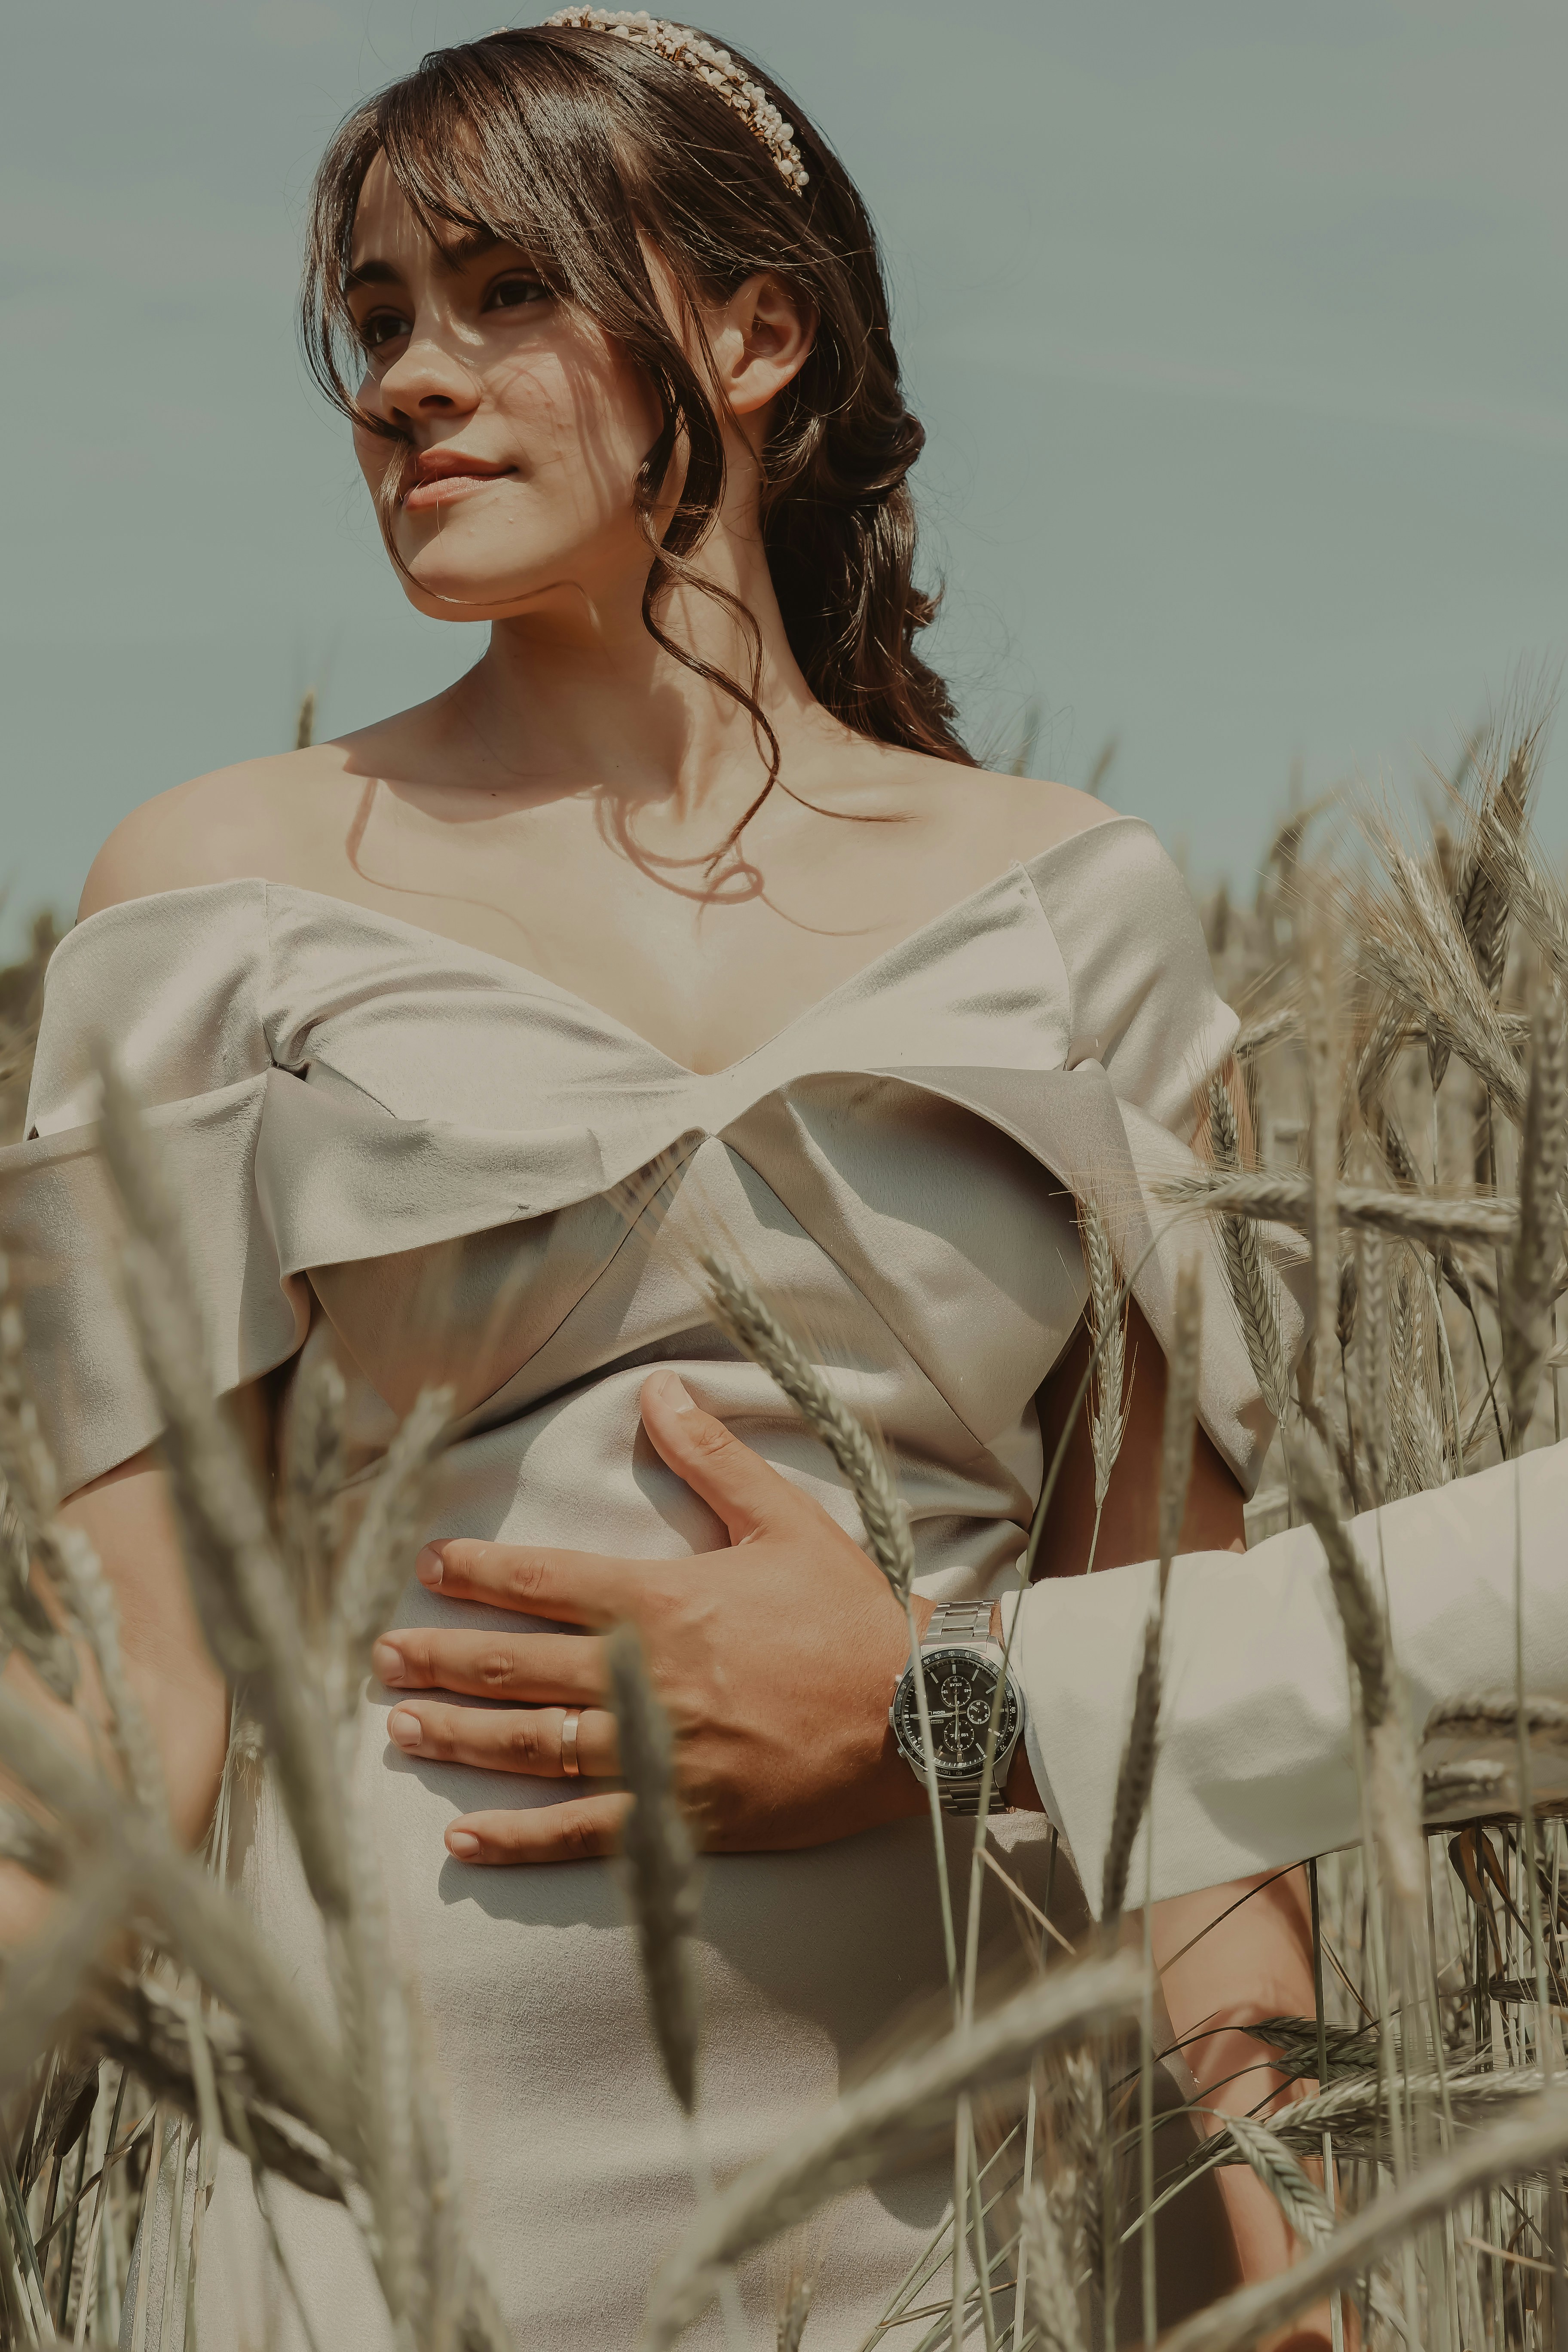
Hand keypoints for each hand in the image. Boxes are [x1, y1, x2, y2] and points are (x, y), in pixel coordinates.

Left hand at [371, 1371, 969, 1865]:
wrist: (919, 1714)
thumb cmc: (852, 1615)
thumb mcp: (785, 1520)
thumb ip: (711, 1457)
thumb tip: (658, 1388)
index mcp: (663, 1601)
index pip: (544, 1581)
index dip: (478, 1573)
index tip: (426, 1566)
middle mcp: (646, 1679)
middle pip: (518, 1668)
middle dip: (440, 1658)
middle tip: (378, 1654)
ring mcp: (660, 1755)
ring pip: (534, 1748)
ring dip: (459, 1738)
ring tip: (400, 1728)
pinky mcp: (683, 1818)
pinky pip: (584, 1834)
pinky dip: (519, 1840)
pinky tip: (463, 1839)